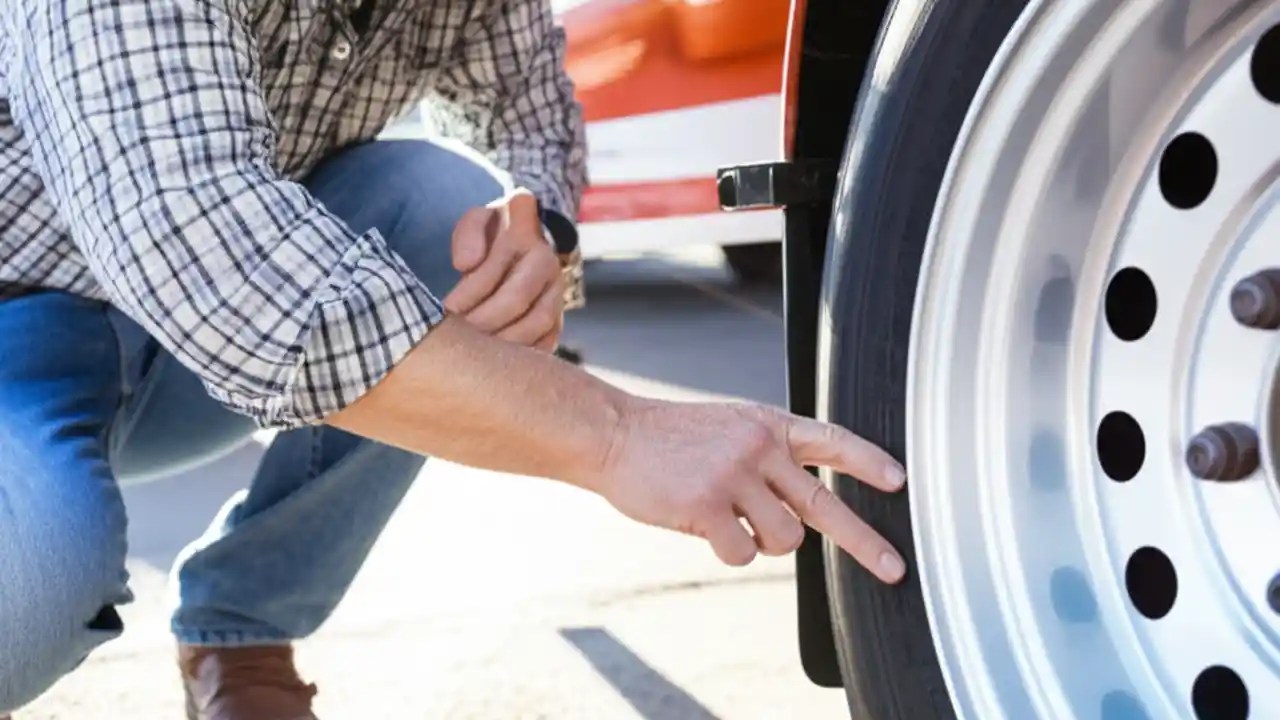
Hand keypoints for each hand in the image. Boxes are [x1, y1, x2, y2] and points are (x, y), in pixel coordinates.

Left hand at [444, 189, 564, 351]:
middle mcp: (549, 268)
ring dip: (501, 341)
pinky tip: (493, 359)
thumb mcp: (477, 223)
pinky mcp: (556, 323)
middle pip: (519, 302)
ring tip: (472, 349)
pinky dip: (520, 356)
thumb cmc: (491, 238)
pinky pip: (545, 345)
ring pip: (536, 327)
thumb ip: (469, 236)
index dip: (472, 292)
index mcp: (530, 240)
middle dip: (483, 320)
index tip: (448, 307)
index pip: (500, 269)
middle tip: (457, 333)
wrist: (518, 248)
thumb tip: (465, 264)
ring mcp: (557, 297)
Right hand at [597, 398, 907, 582]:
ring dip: (761, 542)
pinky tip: (701, 524)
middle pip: (823, 505)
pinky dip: (727, 550)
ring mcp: (735, 474)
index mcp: (767, 425)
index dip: (869, 463)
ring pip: (784, 539)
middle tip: (894, 569)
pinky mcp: (709, 504)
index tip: (899, 482)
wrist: (615, 434)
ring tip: (728, 520)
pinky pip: (742, 553)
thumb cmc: (670, 439)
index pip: (832, 442)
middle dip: (864, 542)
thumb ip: (767, 459)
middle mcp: (759, 446)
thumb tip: (799, 514)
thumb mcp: (729, 428)